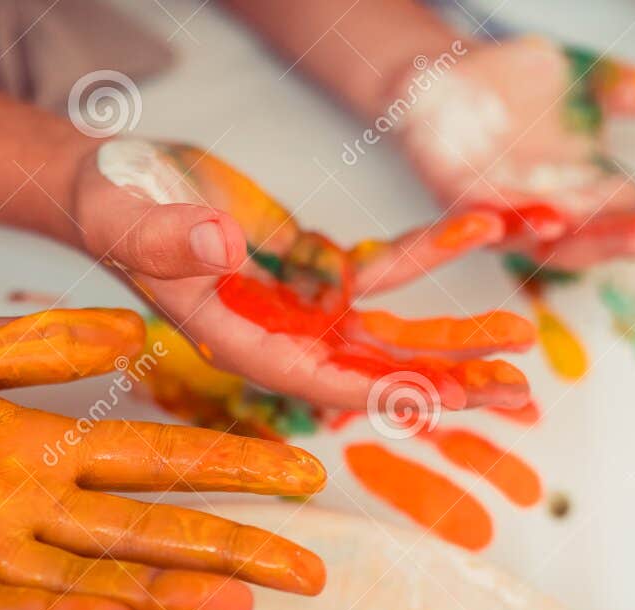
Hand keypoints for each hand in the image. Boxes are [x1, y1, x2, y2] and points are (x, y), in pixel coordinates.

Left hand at [0, 308, 325, 609]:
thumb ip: (32, 346)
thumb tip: (134, 334)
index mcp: (32, 441)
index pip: (153, 457)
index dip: (229, 466)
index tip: (302, 473)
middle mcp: (20, 503)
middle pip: (144, 527)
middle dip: (229, 544)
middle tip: (312, 567)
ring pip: (92, 574)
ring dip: (166, 589)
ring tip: (242, 599)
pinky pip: (4, 603)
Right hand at [72, 139, 536, 409]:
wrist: (116, 186)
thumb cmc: (113, 211)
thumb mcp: (131, 221)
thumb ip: (173, 239)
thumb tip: (223, 244)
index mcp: (239, 341)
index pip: (319, 379)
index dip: (380, 390)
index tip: (440, 398)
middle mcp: (280, 335)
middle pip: (374, 370)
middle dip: (444, 380)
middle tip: (514, 392)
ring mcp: (303, 305)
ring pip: (392, 330)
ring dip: (454, 338)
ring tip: (521, 342)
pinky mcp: (317, 268)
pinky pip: (386, 266)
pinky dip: (433, 252)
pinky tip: (483, 234)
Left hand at [396, 37, 634, 273]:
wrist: (440, 83)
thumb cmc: (520, 92)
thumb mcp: (597, 83)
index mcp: (600, 195)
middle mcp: (564, 216)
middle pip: (627, 236)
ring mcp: (515, 217)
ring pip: (568, 240)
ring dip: (610, 239)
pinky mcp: (466, 207)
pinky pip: (495, 224)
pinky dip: (523, 223)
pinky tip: (552, 221)